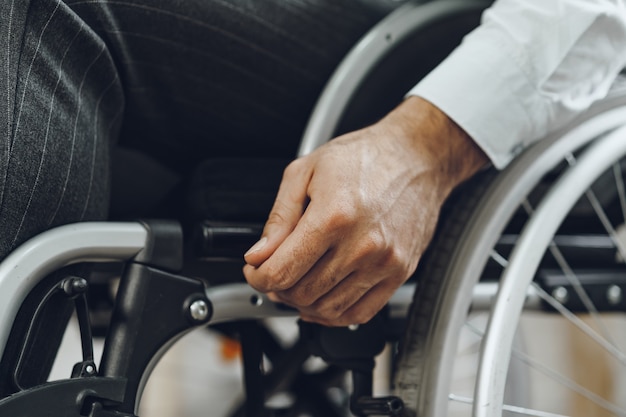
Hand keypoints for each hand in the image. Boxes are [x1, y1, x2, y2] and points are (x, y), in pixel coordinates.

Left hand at [243, 96, 487, 325]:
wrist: (416, 157)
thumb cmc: (365, 158)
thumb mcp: (306, 172)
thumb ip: (279, 217)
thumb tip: (259, 254)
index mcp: (333, 216)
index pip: (282, 271)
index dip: (258, 276)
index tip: (254, 270)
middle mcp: (361, 245)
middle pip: (302, 293)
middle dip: (277, 288)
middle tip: (274, 273)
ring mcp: (384, 263)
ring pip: (329, 309)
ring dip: (303, 303)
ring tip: (296, 284)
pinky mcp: (400, 272)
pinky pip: (361, 313)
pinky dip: (334, 315)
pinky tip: (322, 300)